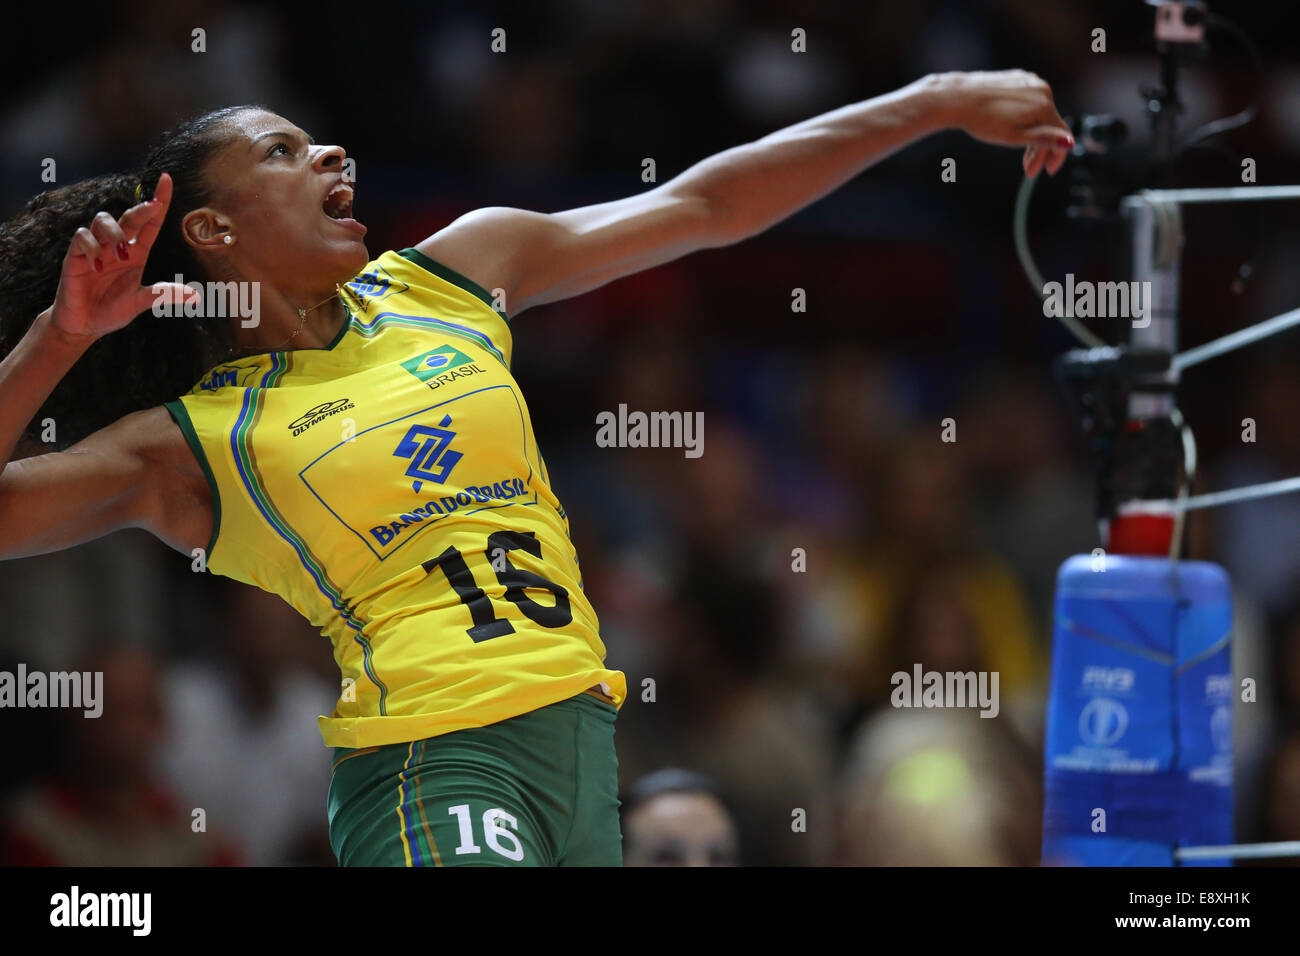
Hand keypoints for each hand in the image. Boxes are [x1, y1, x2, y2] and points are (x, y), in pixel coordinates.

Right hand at [49, 172, 199, 341]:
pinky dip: (91, 247)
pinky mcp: (75, 255)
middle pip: (129, 217)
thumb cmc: (112, 310)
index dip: (159, 200)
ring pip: (103, 220)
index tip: (167, 179)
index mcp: (138, 253)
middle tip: (151, 208)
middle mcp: (118, 246)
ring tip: (121, 255)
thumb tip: (195, 295)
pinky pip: (82, 237)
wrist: (84, 324)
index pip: (151, 223)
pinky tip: (97, 265)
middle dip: (141, 209)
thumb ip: (164, 295)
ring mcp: (96, 248)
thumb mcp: (141, 302)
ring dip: (114, 233)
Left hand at [923, 70, 1072, 176]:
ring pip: (1040, 113)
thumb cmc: (982, 121)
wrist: (956, 98)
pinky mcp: (1018, 78)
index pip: (1062, 134)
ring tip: (1017, 148)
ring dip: (1033, 133)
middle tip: (1027, 169)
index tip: (1047, 171)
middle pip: (1051, 124)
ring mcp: (1030, 81)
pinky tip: (1012, 127)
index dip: (1056, 156)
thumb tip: (1070, 143)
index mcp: (1043, 105)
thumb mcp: (1013, 137)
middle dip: (1040, 149)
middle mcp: (1042, 89)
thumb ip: (1043, 139)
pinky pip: (1030, 101)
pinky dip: (1025, 117)